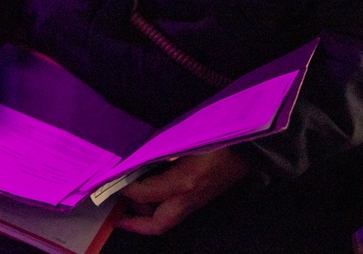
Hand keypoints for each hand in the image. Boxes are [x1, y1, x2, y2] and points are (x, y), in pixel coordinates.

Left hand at [116, 148, 249, 235]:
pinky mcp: (202, 198)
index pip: (144, 194)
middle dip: (135, 224)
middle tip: (117, 216)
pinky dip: (160, 207)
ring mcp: (197, 201)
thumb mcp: (184, 141)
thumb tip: (137, 157)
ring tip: (130, 203)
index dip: (126, 190)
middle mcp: (189, 198)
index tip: (112, 181)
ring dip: (147, 215)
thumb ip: (159, 150)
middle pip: (157, 225)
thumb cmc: (217, 138)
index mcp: (183, 183)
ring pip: (167, 219)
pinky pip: (176, 210)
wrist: (250, 146)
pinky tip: (152, 193)